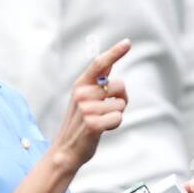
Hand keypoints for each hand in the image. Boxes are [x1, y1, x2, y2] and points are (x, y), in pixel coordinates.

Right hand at [52, 40, 130, 173]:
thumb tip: (108, 63)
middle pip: (120, 85)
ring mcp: (86, 109)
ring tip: (101, 122)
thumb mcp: (84, 100)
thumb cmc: (80, 124)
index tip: (127, 42)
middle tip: (108, 111)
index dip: (115, 52)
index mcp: (80, 85)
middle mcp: (82, 94)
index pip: (99, 64)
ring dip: (116, 114)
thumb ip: (96, 83)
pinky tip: (101, 130)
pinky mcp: (92, 124)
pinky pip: (118, 118)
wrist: (65, 151)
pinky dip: (115, 125)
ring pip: (121, 104)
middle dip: (121, 99)